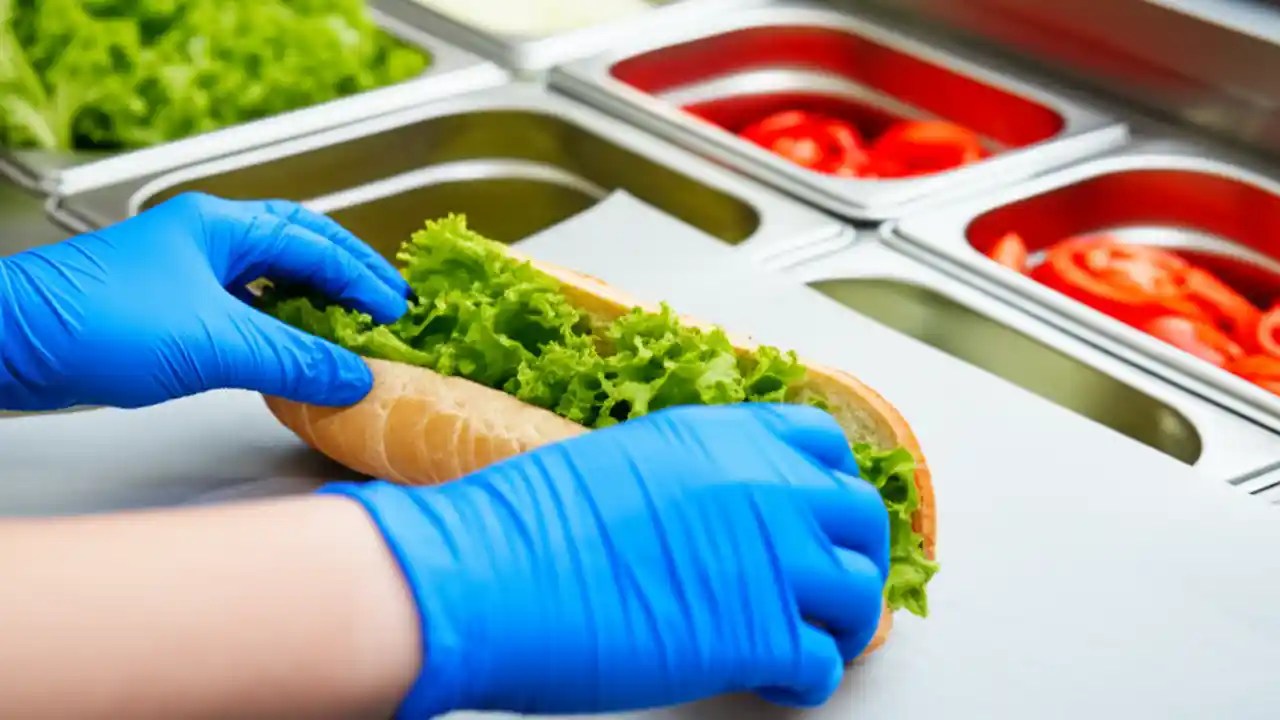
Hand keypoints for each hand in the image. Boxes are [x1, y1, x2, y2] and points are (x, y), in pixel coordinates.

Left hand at [0, 191, 408, 410]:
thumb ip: (295, 359)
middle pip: (299, 247)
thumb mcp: (216, 343)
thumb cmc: (101, 323)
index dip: (365, 278)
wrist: (9, 345)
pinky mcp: (170, 308)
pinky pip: (245, 309)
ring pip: (271, 278)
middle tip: (388, 307)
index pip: (317, 244)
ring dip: (315, 302)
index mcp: (222, 225)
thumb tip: (357, 377)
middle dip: (348, 276)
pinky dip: (279, 325)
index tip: (400, 312)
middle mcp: (208, 239)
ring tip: (353, 329)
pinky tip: (293, 350)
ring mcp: (187, 272)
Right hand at [324, 403, 888, 717]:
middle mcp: (762, 485)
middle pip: (860, 517)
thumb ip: (684, 478)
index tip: (818, 513)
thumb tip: (704, 513)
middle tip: (826, 584)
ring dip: (840, 620)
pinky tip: (776, 679)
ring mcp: (771, 559)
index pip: (821, 443)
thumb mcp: (616, 463)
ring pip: (859, 593)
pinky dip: (809, 678)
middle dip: (852, 554)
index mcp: (721, 436)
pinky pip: (826, 662)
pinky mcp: (761, 635)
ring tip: (804, 638)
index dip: (828, 483)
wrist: (485, 576)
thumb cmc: (523, 525)